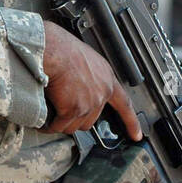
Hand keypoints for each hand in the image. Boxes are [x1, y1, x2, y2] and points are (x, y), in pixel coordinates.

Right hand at [42, 20, 141, 140]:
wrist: (52, 49)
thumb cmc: (61, 47)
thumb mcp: (84, 58)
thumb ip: (88, 76)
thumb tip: (77, 85)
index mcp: (106, 77)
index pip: (124, 104)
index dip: (131, 122)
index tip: (136, 135)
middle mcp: (102, 92)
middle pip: (90, 119)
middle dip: (75, 118)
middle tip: (61, 110)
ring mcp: (89, 102)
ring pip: (74, 125)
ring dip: (61, 123)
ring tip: (50, 113)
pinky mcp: (74, 109)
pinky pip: (59, 126)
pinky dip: (49, 125)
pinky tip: (44, 122)